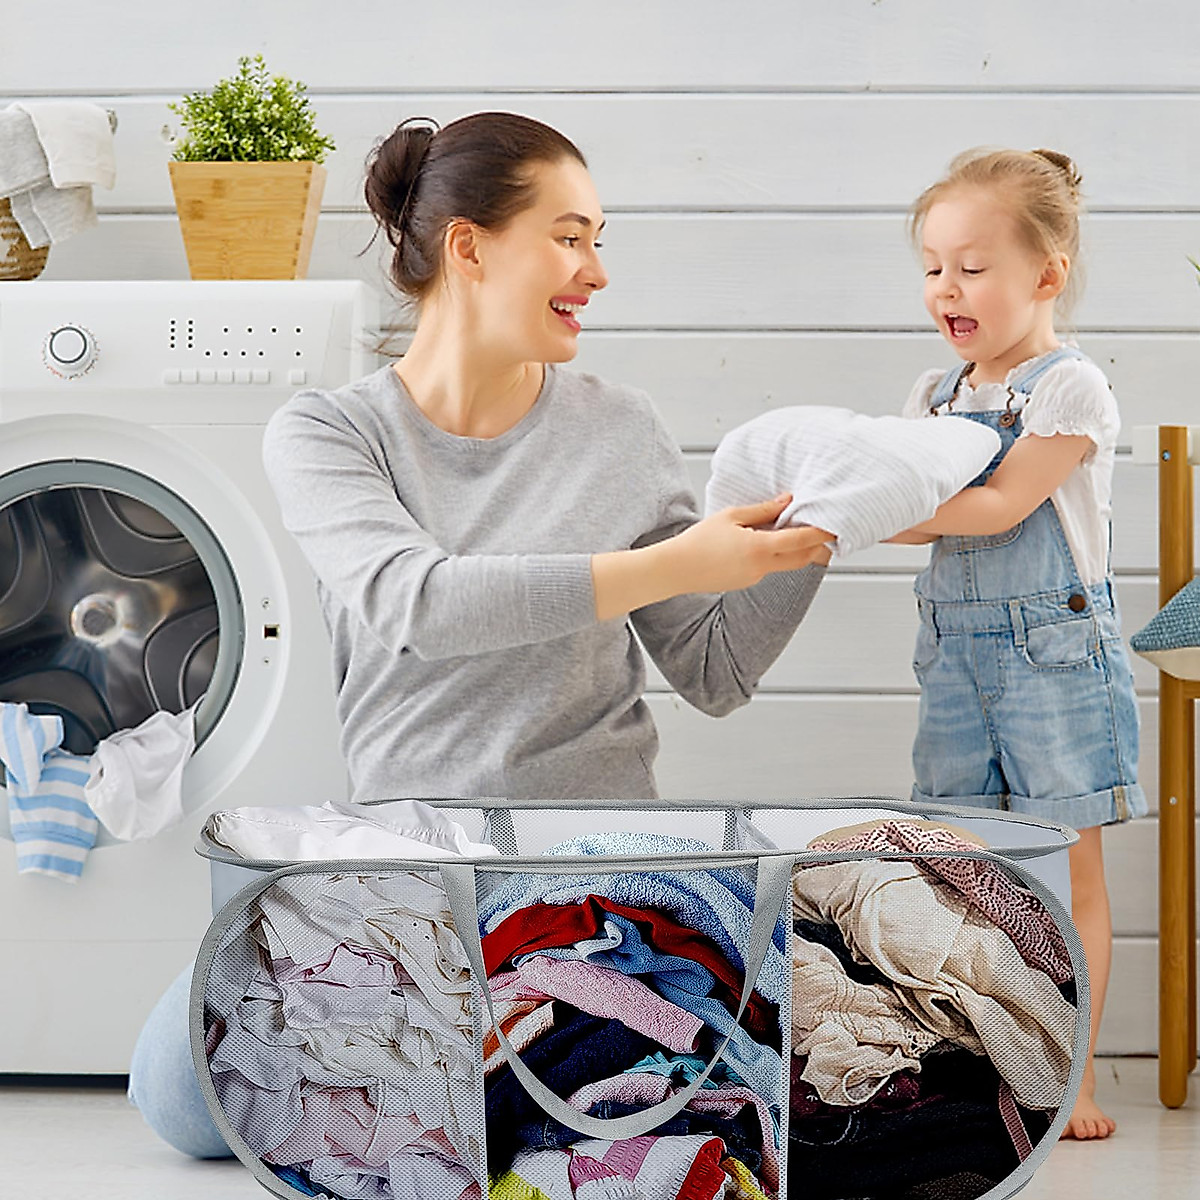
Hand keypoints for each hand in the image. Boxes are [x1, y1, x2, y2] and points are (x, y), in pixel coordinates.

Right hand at [666, 494, 832, 592]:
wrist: (676, 569)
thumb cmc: (698, 541)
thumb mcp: (731, 516)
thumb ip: (762, 509)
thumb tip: (787, 501)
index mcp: (759, 548)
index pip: (801, 540)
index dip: (821, 533)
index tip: (834, 525)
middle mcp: (762, 567)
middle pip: (802, 558)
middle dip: (817, 546)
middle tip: (826, 531)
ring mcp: (755, 577)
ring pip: (786, 564)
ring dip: (796, 551)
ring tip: (795, 531)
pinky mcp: (746, 582)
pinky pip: (769, 568)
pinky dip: (776, 556)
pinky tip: (766, 543)